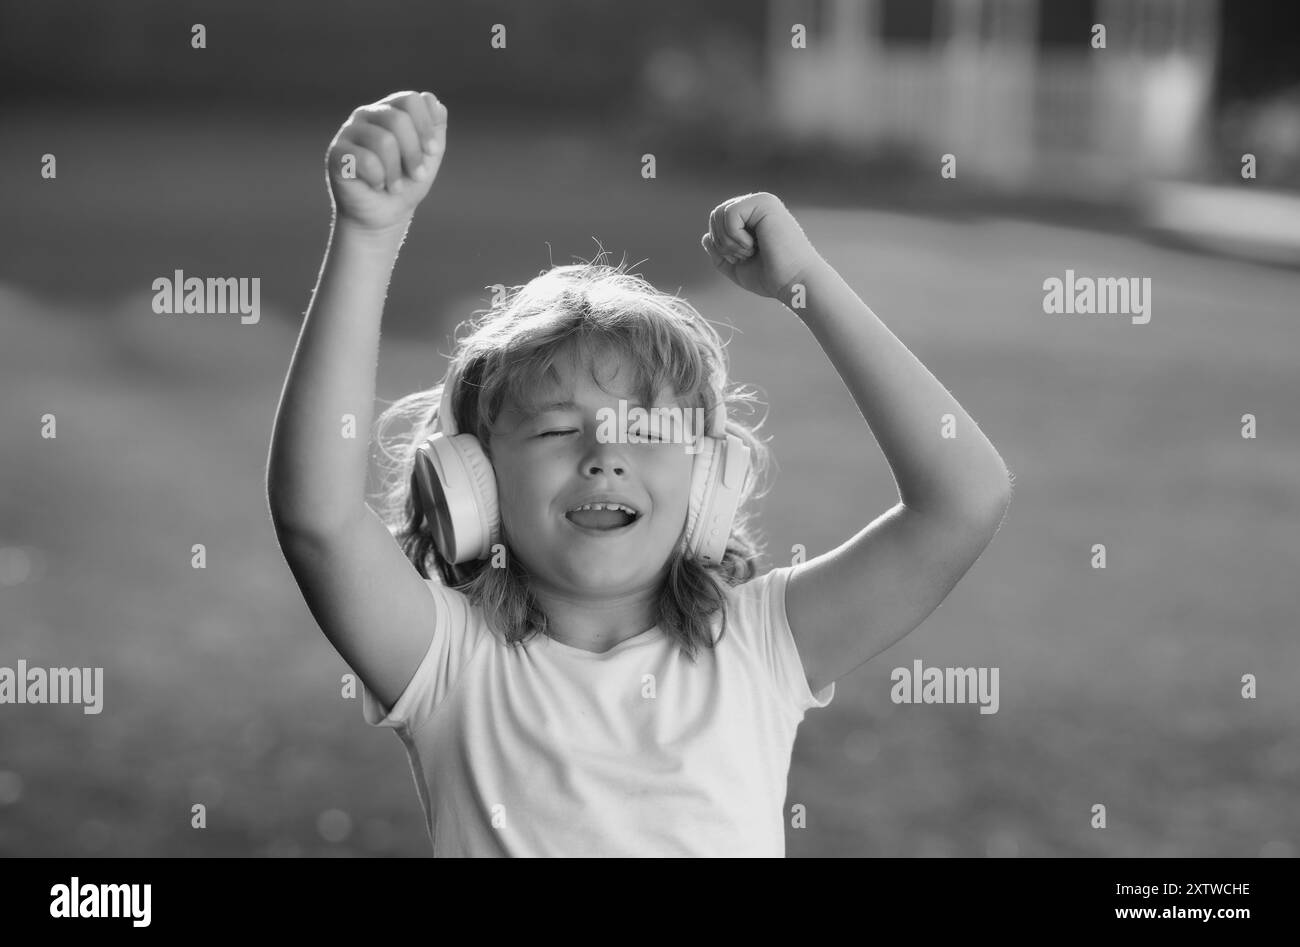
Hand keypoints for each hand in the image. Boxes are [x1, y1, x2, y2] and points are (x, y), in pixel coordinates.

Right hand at [326, 90, 447, 233]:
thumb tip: (433, 100)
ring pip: (383, 140)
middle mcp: (367, 115)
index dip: (426, 127)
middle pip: (398, 119)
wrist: (384, 215)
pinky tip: (377, 185)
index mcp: (390, 111)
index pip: (411, 100)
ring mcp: (349, 132)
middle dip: (414, 153)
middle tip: (417, 175)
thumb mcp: (429, 156)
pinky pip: (365, 159)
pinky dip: (378, 178)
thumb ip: (436, 127)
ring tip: (396, 187)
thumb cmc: (406, 183)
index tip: (432, 152)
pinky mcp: (336, 153)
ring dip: (396, 171)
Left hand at [700, 192, 822, 298]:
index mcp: (752, 218)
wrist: (794, 283)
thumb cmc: (771, 277)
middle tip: (745, 256)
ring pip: (720, 212)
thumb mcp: (737, 268)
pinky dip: (736, 237)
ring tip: (750, 252)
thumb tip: (705, 237)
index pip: (717, 220)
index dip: (719, 244)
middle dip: (722, 242)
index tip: (741, 259)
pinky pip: (730, 214)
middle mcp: (757, 205)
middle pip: (715, 214)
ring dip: (728, 241)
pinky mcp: (765, 203)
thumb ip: (720, 254)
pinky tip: (754, 246)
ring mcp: (762, 202)